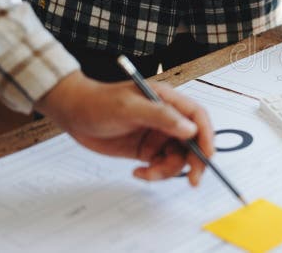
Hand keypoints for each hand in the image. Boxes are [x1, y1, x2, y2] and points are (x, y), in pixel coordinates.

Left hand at [35, 71, 214, 186]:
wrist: (74, 113)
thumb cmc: (99, 103)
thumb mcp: (129, 108)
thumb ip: (161, 116)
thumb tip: (191, 129)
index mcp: (168, 100)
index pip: (198, 117)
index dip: (207, 136)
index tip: (207, 155)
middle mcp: (168, 118)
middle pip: (194, 141)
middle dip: (195, 161)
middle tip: (193, 180)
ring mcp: (159, 135)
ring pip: (178, 157)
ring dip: (168, 170)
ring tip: (146, 173)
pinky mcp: (148, 150)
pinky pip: (162, 166)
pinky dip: (154, 174)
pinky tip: (137, 172)